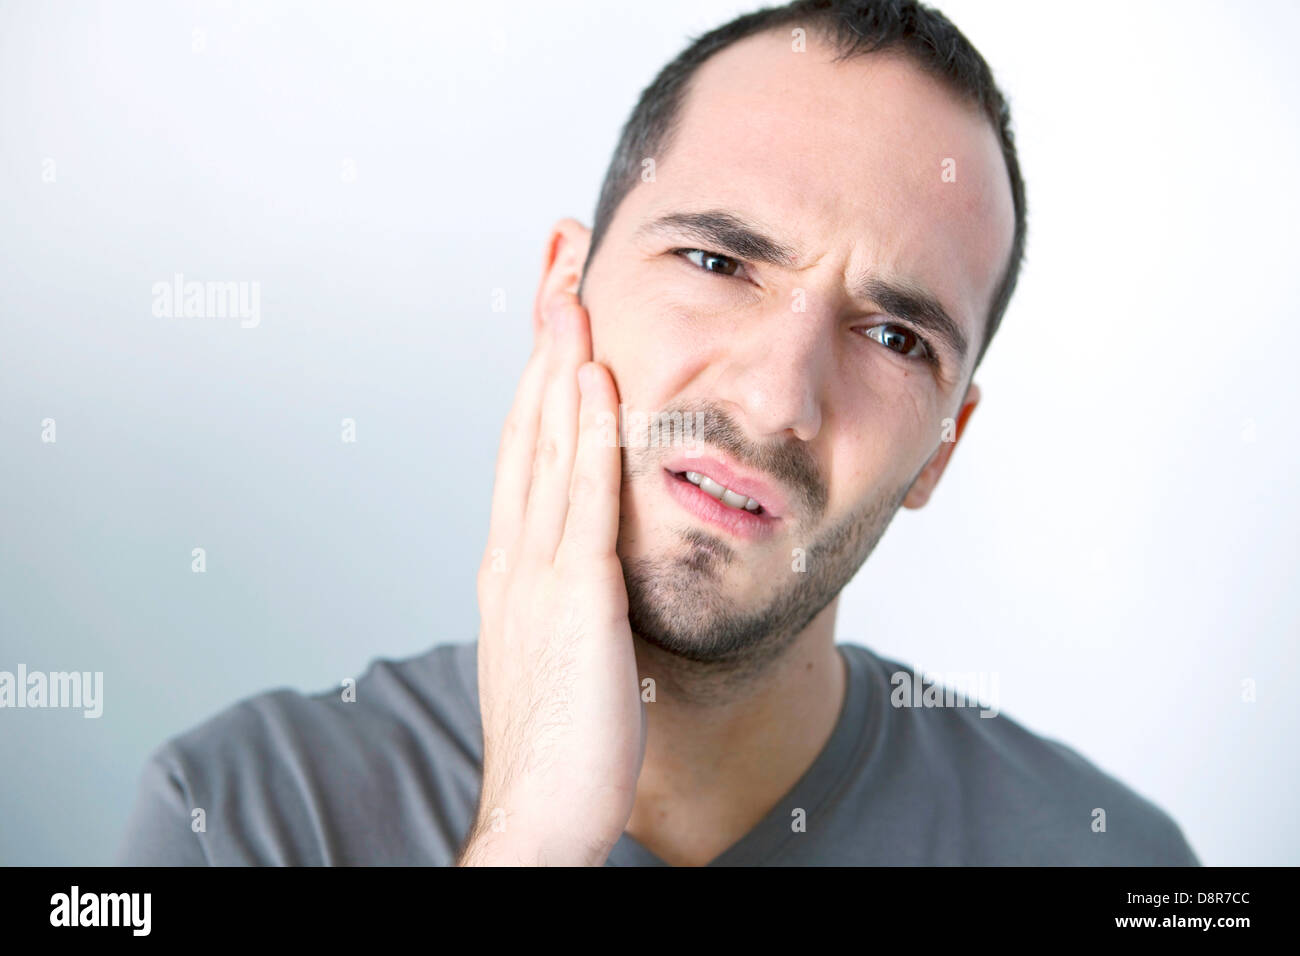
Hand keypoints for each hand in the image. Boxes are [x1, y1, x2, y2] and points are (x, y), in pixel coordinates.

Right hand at [459, 291, 644, 865]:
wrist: (543, 813)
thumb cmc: (563, 737)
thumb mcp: (563, 640)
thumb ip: (573, 587)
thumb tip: (597, 555)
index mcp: (514, 563)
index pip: (526, 446)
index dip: (540, 371)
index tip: (556, 309)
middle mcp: (516, 554)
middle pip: (527, 424)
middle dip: (544, 337)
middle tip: (557, 261)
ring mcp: (537, 572)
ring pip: (545, 444)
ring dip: (558, 360)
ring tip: (568, 284)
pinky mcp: (574, 599)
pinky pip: (580, 500)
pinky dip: (583, 433)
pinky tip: (592, 378)